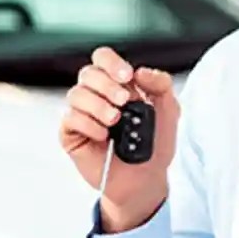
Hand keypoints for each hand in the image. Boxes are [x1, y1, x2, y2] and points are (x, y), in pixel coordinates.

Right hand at [59, 46, 179, 232]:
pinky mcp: (71, 134)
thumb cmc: (155, 144)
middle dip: (107, 84)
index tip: (127, 76)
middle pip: (88, 73)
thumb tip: (141, 71)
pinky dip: (88, 124)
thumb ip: (161, 84)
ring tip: (115, 121)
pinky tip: (104, 135)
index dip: (111, 62)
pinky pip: (70, 118)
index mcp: (117, 84)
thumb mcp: (169, 111)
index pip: (102, 58)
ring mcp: (82, 114)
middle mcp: (96, 95)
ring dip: (98, 105)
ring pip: (76, 94)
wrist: (145, 179)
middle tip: (124, 100)